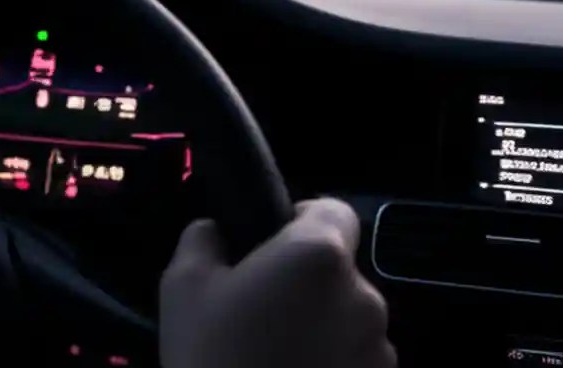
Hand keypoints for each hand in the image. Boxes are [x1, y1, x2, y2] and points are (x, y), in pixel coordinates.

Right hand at [159, 198, 394, 367]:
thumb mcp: (181, 286)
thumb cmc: (211, 357)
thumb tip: (217, 231)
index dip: (301, 219)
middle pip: (338, 269)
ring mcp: (380, 349)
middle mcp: (363, 295)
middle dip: (304, 282)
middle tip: (256, 309)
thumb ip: (203, 239)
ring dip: (320, 326)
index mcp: (316, 255)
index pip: (334, 210)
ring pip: (348, 318)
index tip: (269, 245)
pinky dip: (330, 363)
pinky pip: (355, 359)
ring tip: (272, 353)